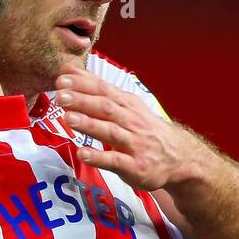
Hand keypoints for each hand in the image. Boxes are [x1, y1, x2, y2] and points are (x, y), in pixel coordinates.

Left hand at [54, 64, 213, 191]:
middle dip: (83, 101)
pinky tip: (82, 153)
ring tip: (68, 119)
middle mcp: (132, 121)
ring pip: (110, 131)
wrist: (178, 157)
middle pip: (106, 108)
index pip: (104, 90)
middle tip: (60, 96)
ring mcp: (134, 144)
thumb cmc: (145, 130)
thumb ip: (100, 92)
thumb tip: (71, 71)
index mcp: (128, 105)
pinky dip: (99, 156)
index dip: (84, 84)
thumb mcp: (127, 107)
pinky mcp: (135, 166)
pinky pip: (116, 160)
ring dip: (89, 124)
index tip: (62, 78)